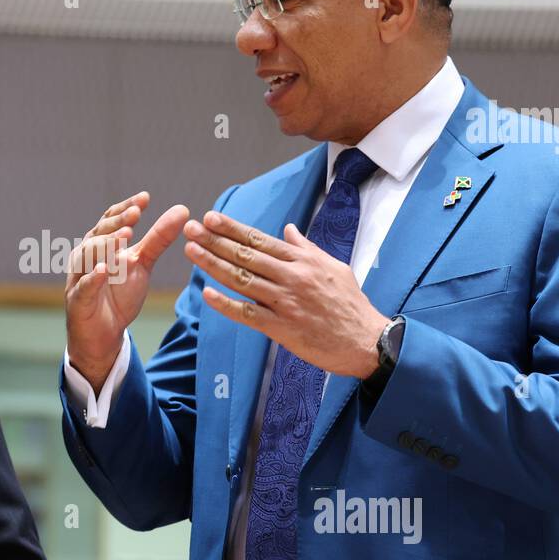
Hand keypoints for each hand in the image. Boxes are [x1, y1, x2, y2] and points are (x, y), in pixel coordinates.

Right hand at [65, 191, 188, 390]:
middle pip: (98, 233)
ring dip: (106, 245)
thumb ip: (158, 239)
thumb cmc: (118, 294)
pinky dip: (92, 278)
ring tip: (125, 237)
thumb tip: (182, 210)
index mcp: (100, 243)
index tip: (145, 199)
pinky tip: (103, 271)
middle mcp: (86, 255)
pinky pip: (84, 287)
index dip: (126, 208)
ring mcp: (80, 277)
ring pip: (88, 256)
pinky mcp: (78, 300)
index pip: (111, 219)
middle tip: (136, 214)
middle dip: (117, 223)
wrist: (103, 333)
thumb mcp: (141, 264)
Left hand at [182, 211, 388, 378]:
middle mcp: (292, 277)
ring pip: (242, 280)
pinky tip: (207, 295)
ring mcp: (286, 302)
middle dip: (214, 240)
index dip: (232, 228)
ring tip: (191, 251)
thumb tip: (288, 230)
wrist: (367, 341)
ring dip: (213, 265)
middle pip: (246, 255)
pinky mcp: (283, 328)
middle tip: (191, 228)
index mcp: (303, 261)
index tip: (210, 218)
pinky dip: (227, 305)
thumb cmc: (351, 304)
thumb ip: (307, 248)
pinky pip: (249, 315)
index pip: (260, 240)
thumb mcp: (334, 267)